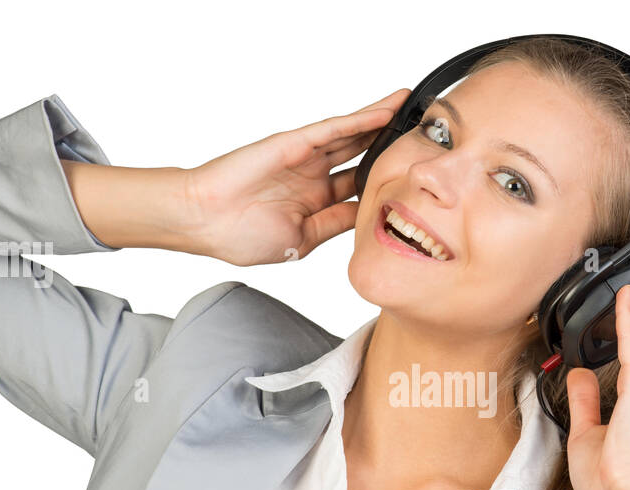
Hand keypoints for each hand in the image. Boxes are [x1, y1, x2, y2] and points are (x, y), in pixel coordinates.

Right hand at [183, 88, 410, 265]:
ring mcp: (306, 157)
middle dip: (391, 146)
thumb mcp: (301, 241)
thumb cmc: (240, 236)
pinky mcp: (296, 143)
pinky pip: (336, 128)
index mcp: (316, 203)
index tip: (416, 180)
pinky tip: (387, 111)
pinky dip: (362, 119)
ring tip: (413, 108)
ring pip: (354, 135)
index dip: (388, 183)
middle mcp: (315, 176)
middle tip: (424, 136)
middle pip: (363, 155)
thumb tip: (369, 221)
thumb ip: (334, 226)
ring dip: (383, 122)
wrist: (204, 221)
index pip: (361, 189)